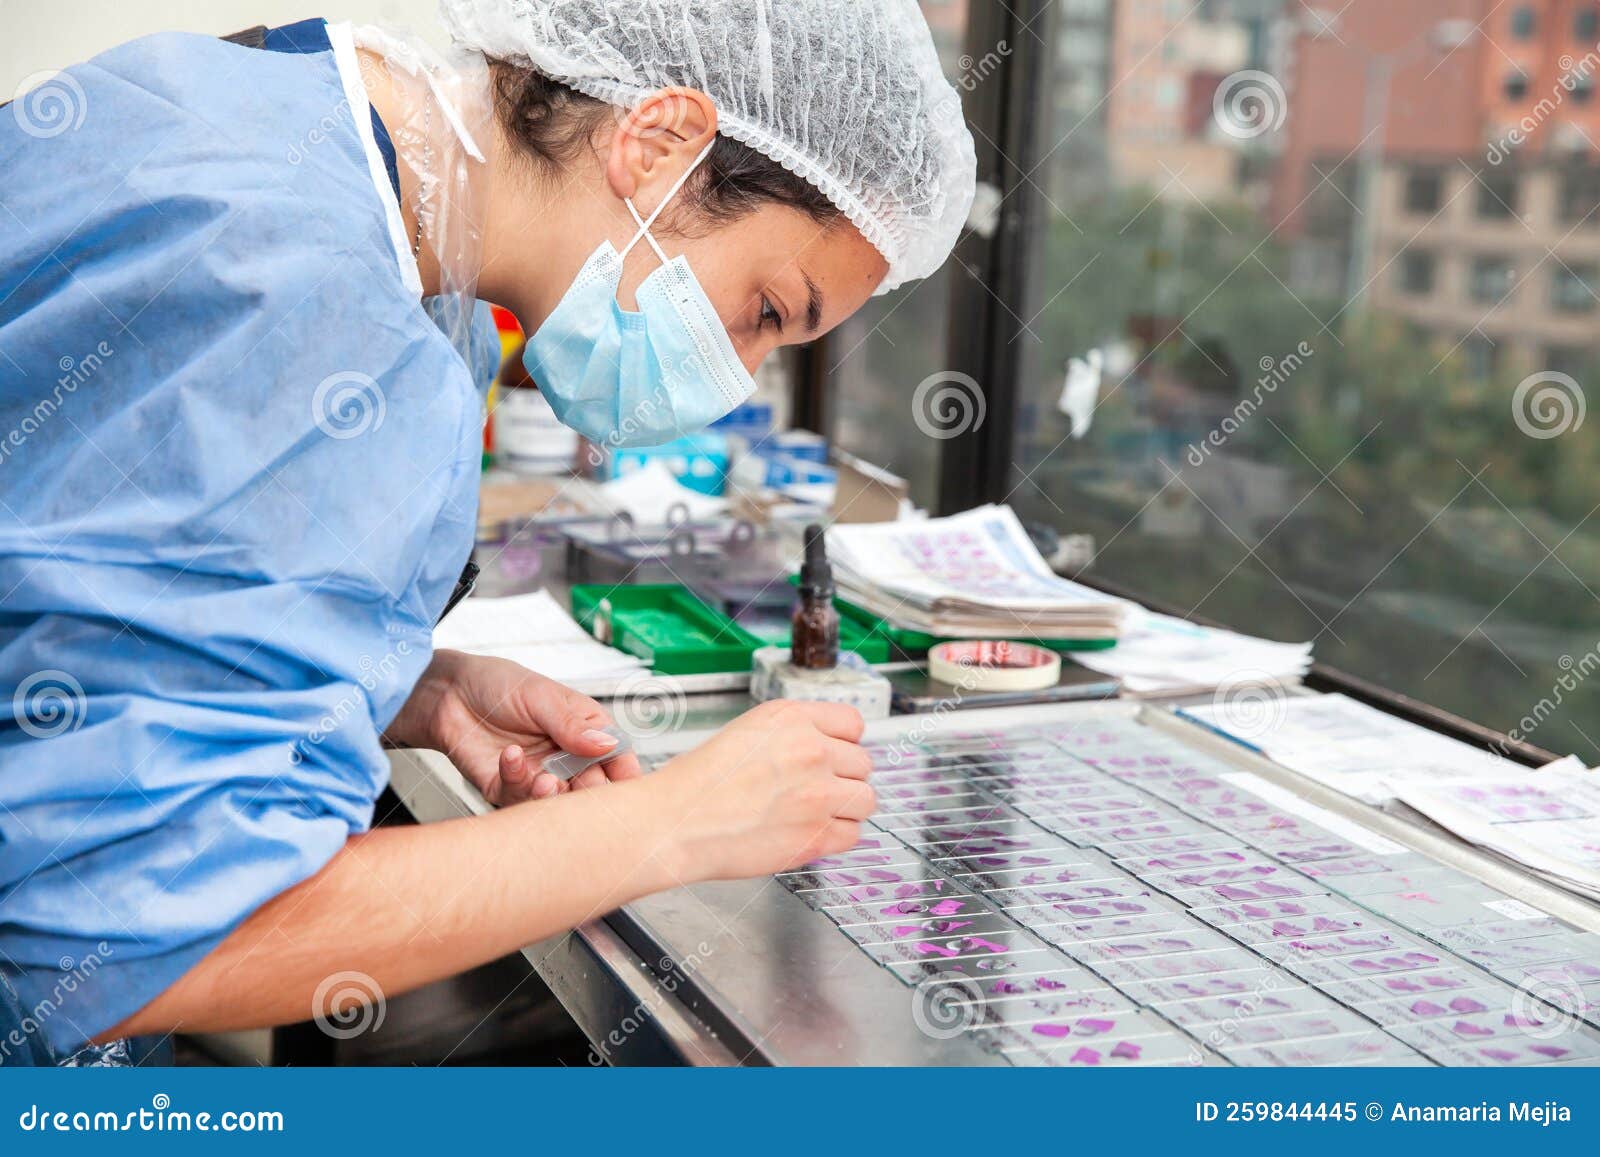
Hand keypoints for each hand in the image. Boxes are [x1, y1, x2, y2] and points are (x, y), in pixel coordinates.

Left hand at [386, 650, 641, 804]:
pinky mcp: (507, 787)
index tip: (626, 787)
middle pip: (591, 787)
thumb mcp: (541, 695)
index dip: (625, 775)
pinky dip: (516, 780)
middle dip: (588, 794)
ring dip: (552, 794)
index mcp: (584, 729)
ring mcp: (537, 773)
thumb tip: (607, 744)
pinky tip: (509, 757)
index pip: (616, 757)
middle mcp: (563, 755)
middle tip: (581, 789)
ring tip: (545, 779)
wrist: (446, 693)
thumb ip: (573, 725)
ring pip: (557, 801)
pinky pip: (519, 797)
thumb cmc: (496, 683)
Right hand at [647, 700, 874, 882]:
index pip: (853, 723)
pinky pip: (853, 835)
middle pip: (863, 762)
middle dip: (843, 777)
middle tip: (816, 790)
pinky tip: (810, 834)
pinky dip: (836, 838)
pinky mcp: (817, 835)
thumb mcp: (747, 733)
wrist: (675, 823)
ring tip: (816, 814)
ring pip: (866, 799)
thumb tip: (826, 747)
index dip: (843, 742)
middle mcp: (811, 750)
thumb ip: (792, 736)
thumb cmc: (697, 783)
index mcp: (791, 718)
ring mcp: (819, 793)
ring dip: (846, 808)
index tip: (836, 754)